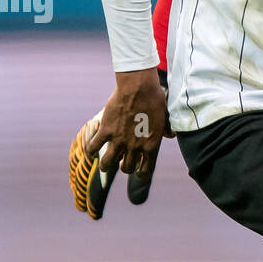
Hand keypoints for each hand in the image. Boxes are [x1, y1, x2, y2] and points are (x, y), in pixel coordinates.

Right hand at [70, 69, 168, 218]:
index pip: (147, 170)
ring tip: (105, 164)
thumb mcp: (165, 116)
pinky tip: (92, 150)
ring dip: (106, 166)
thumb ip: (166, 129)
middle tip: (123, 162)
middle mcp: (135, 147)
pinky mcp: (106, 130)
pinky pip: (94, 147)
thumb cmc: (155, 99)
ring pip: (107, 163)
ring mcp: (119, 140)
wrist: (139, 87)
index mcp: (151, 146)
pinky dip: (91, 150)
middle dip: (126, 167)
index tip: (140, 173)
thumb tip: (171, 135)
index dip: (143, 174)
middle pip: (127, 168)